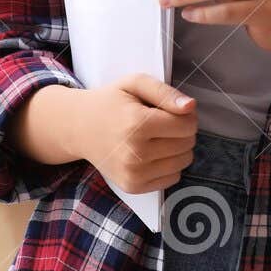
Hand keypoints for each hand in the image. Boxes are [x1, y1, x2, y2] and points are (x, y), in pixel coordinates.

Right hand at [78, 73, 196, 194]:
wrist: (80, 128)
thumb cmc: (111, 103)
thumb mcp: (134, 83)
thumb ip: (164, 92)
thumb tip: (190, 106)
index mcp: (136, 123)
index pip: (187, 125)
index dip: (186, 114)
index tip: (172, 110)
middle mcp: (135, 152)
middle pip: (187, 144)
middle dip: (183, 131)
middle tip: (163, 122)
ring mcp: (134, 173)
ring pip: (183, 162)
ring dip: (178, 148)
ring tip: (158, 137)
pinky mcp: (133, 186)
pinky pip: (173, 178)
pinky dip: (169, 164)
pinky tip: (153, 153)